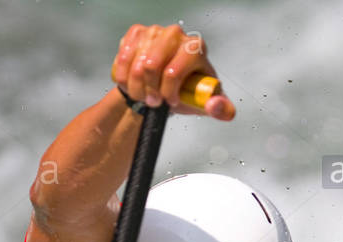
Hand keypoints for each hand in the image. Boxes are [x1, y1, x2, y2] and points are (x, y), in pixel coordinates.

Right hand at [112, 23, 235, 119]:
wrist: (165, 85)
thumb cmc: (187, 93)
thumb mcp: (205, 103)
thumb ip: (220, 109)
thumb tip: (215, 105)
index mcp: (195, 48)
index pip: (172, 72)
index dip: (167, 93)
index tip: (169, 103)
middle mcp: (176, 34)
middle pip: (150, 66)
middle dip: (149, 92)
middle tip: (153, 102)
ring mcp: (154, 31)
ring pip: (135, 66)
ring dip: (136, 89)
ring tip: (143, 95)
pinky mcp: (136, 33)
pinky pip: (122, 59)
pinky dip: (124, 78)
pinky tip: (132, 83)